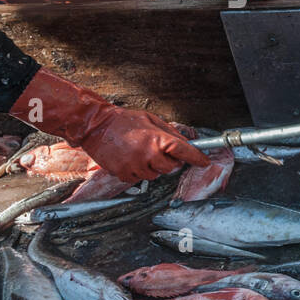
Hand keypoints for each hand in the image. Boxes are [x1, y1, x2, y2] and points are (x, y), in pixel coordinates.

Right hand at [81, 108, 209, 181]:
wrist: (95, 126)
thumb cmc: (123, 121)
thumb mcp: (151, 120)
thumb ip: (170, 133)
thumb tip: (187, 143)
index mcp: (157, 139)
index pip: (185, 152)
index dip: (197, 158)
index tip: (204, 162)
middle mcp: (148, 154)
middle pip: (172, 168)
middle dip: (170, 161)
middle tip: (160, 152)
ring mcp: (135, 166)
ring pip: (156, 175)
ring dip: (153, 167)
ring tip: (140, 153)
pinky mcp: (123, 174)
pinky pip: (139, 178)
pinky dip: (138, 171)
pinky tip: (130, 159)